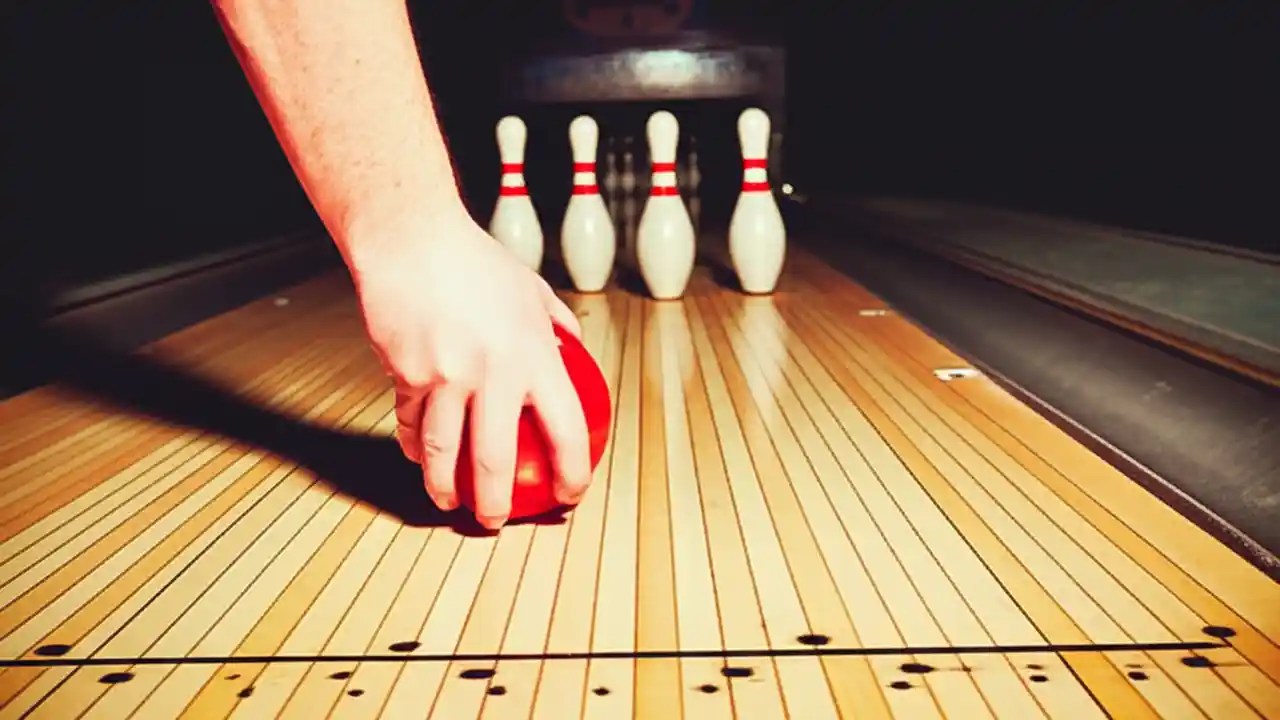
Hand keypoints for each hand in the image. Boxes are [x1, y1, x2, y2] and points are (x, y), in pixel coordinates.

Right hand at [349, 209, 589, 528]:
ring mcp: (446, 377)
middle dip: (496, 504)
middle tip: (496, 520)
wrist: (412, 238)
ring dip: (444, 487)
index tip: (570, 494)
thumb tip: (574, 348)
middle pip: (495, 461)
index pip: (566, 430)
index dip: (572, 472)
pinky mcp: (406, 374)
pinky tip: (418, 455)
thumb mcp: (531, 288)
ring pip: (442, 454)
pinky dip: (413, 445)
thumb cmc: (474, 260)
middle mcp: (494, 373)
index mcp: (535, 355)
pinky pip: (408, 423)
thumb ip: (556, 324)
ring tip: (448, 501)